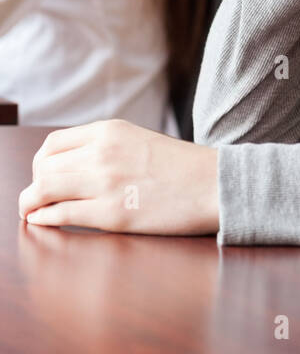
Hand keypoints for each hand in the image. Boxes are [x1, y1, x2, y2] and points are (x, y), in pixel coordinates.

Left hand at [18, 119, 219, 235]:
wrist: (215, 184)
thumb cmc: (183, 167)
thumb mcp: (139, 140)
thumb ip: (106, 147)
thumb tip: (69, 167)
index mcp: (109, 131)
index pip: (52, 145)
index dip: (40, 163)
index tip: (44, 176)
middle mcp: (102, 153)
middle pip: (43, 168)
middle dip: (33, 185)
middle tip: (35, 199)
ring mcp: (106, 183)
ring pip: (44, 190)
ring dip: (29, 203)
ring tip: (30, 212)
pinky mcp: (113, 215)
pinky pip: (62, 215)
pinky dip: (44, 219)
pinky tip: (42, 222)